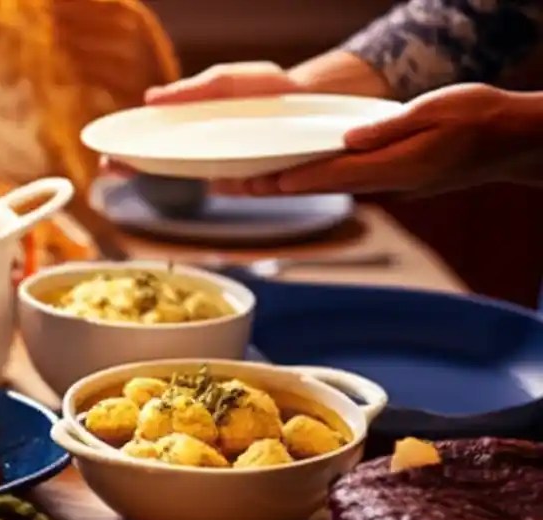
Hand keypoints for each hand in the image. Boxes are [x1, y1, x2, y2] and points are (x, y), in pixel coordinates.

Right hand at [93, 62, 305, 176]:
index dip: (127, 152)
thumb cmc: (270, 89)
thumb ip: (194, 90)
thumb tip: (152, 98)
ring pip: (197, 180)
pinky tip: (227, 174)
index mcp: (196, 129)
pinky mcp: (255, 180)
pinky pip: (237, 186)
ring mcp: (228, 169)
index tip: (105, 156)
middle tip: (112, 167)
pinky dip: (235, 183)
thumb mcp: (229, 82)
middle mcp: (206, 153)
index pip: (154, 144)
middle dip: (136, 168)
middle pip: (164, 167)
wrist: (319, 100)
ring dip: (173, 178)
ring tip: (147, 166)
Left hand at [219, 84, 542, 195]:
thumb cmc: (480, 120)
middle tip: (227, 188)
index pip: (331, 174)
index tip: (256, 183)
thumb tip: (351, 139)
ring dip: (282, 187)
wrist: (511, 142)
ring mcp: (388, 184)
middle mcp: (386, 182)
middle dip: (270, 189)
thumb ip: (393, 127)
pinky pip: (339, 182)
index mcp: (396, 167)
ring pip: (323, 186)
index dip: (291, 180)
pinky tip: (287, 177)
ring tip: (242, 185)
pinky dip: (308, 180)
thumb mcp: (440, 111)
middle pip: (315, 186)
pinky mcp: (390, 180)